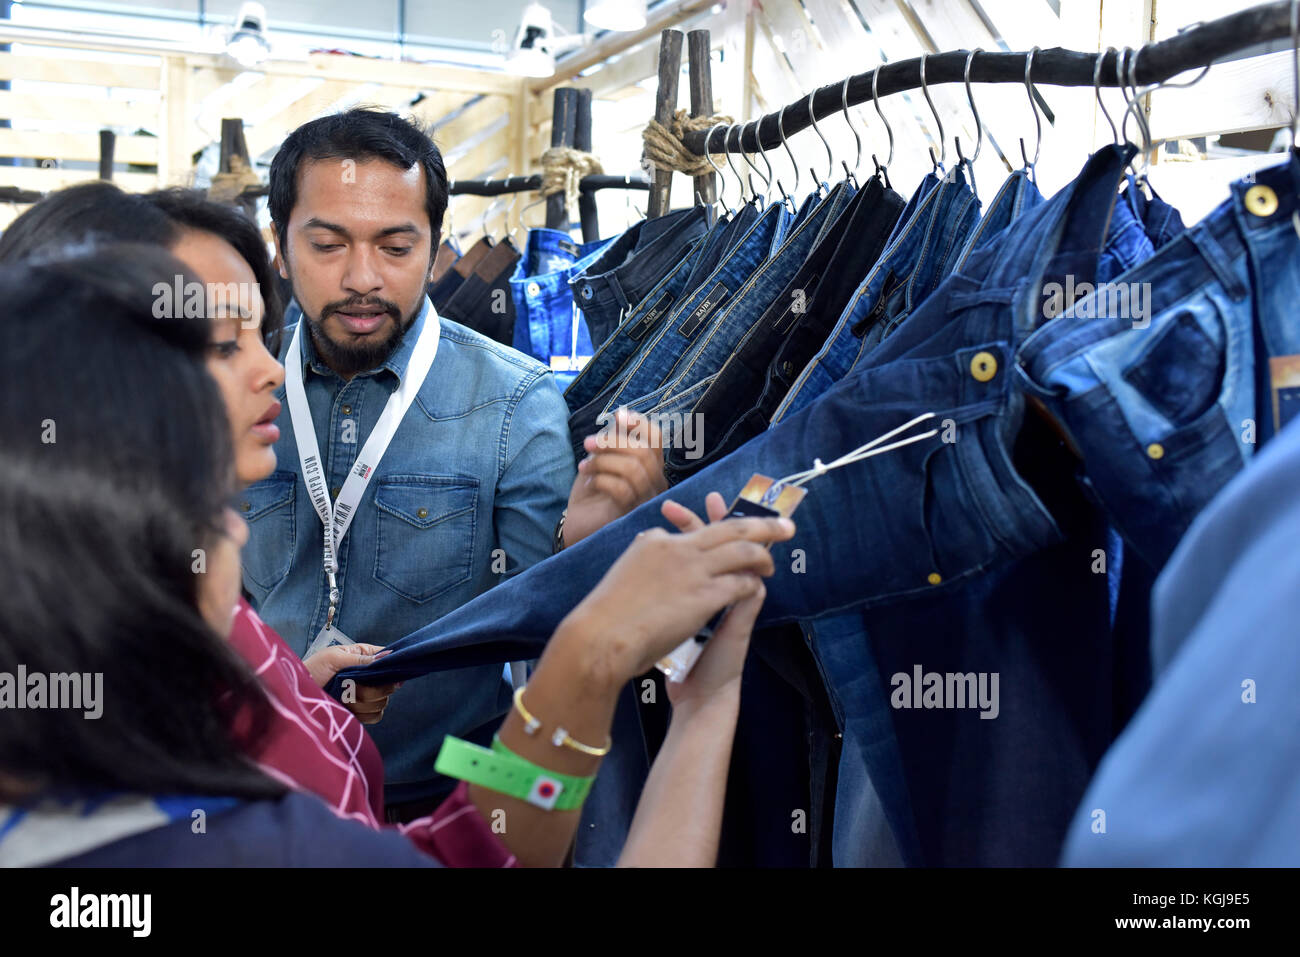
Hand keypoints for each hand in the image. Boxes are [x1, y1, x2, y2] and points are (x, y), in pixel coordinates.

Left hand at [302, 643, 400, 724]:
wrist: (296, 694)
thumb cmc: (311, 670)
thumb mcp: (334, 658)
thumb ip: (361, 658)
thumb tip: (388, 655)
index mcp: (364, 657)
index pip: (389, 660)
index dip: (391, 667)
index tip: (384, 674)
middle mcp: (368, 675)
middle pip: (388, 685)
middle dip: (370, 688)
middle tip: (351, 685)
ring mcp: (365, 694)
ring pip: (382, 701)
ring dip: (361, 702)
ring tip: (343, 696)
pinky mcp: (361, 712)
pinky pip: (375, 715)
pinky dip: (363, 713)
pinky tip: (348, 708)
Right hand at [556, 496, 794, 687]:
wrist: (601, 639)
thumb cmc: (607, 616)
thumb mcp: (626, 574)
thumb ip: (646, 560)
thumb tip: (654, 542)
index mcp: (655, 542)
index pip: (695, 530)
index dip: (717, 526)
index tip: (731, 525)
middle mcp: (677, 548)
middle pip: (728, 529)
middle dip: (761, 524)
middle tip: (784, 525)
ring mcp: (692, 570)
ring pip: (741, 551)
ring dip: (762, 555)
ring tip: (774, 561)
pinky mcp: (703, 595)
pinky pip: (739, 583)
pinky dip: (752, 582)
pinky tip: (759, 586)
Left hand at [562, 408, 667, 546]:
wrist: (580, 525)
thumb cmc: (593, 492)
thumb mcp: (602, 459)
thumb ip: (614, 440)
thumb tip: (622, 414)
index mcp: (651, 466)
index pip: (656, 439)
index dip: (639, 423)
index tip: (618, 416)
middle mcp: (656, 484)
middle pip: (643, 452)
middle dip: (611, 442)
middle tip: (588, 444)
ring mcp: (646, 501)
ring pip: (633, 469)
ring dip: (603, 462)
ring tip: (584, 467)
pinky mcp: (631, 515)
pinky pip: (622, 490)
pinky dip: (602, 480)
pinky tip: (590, 484)